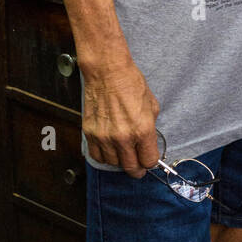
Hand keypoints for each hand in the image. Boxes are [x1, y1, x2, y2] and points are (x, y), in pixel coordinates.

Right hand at [81, 61, 160, 177]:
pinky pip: (96, 156)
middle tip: (138, 167)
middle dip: (137, 169)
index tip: (149, 160)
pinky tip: (109, 150)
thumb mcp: (151, 105)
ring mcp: (104, 137)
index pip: (148, 161)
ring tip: (123, 154)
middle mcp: (123, 137)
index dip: (150, 163)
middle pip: (131, 168)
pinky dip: (104, 156)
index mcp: (142, 130)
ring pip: (113, 164)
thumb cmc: (130, 83)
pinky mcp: (90, 133)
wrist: (107, 72)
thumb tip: (149, 141)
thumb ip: (151, 127)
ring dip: (120, 161)